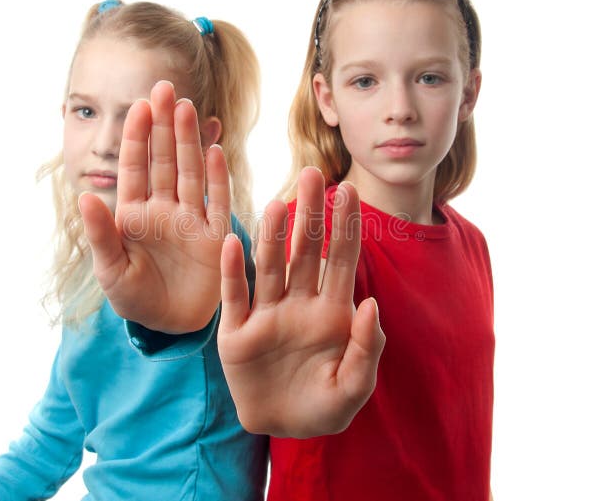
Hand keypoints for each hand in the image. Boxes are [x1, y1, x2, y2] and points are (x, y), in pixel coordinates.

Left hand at [80, 80, 229, 332]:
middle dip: (163, 126)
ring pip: (189, 172)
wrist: (171, 325)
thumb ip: (100, 234)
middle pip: (164, 160)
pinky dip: (216, 177)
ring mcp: (190, 219)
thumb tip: (84, 196)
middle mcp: (163, 209)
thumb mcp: (111, 270)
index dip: (137, 137)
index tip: (139, 105)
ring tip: (187, 108)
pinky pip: (217, 201)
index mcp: (134, 214)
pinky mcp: (213, 235)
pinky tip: (214, 150)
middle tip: (165, 88)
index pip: (135, 168)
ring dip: (188, 141)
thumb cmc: (136, 299)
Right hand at [218, 167, 385, 437]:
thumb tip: (370, 303)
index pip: (341, 260)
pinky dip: (232, 272)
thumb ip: (366, 349)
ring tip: (276, 203)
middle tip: (312, 173)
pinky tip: (232, 243)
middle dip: (310, 214)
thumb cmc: (323, 407)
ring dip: (271, 236)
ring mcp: (266, 315)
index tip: (349, 190)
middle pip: (305, 252)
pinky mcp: (236, 334)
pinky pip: (234, 297)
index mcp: (331, 313)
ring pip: (269, 267)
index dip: (345, 226)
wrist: (281, 429)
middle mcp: (298, 304)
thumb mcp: (354, 388)